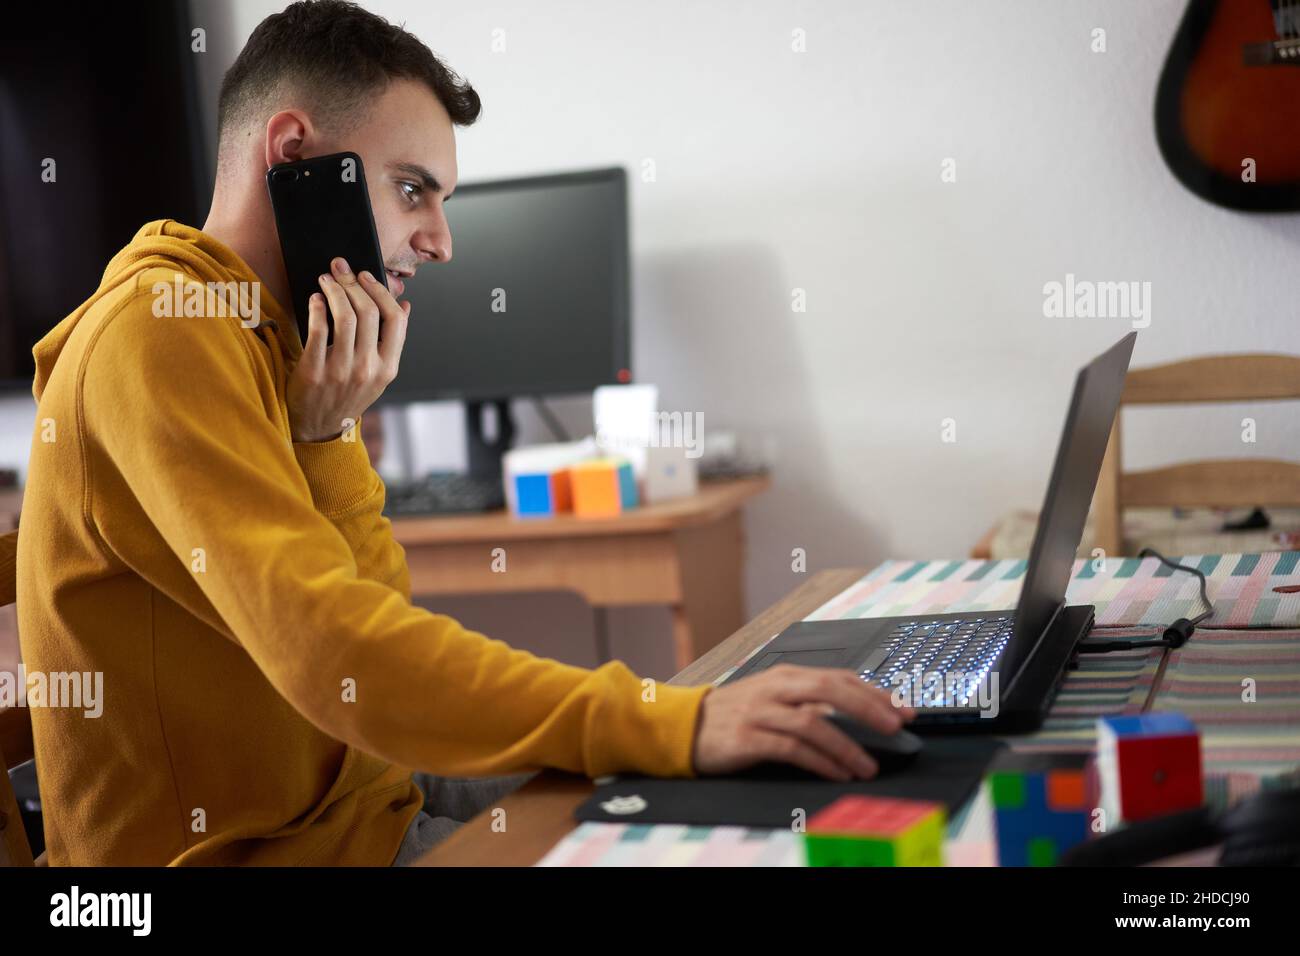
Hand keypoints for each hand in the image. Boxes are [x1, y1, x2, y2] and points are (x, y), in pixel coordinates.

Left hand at [286, 257, 409, 442]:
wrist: (318, 428)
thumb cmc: (347, 396)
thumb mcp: (377, 372)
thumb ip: (389, 341)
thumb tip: (405, 306)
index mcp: (388, 368)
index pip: (396, 321)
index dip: (381, 291)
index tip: (366, 275)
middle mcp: (367, 370)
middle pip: (368, 312)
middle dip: (353, 282)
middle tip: (340, 268)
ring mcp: (341, 372)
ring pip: (344, 317)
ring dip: (334, 290)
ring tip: (326, 279)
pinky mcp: (314, 372)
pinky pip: (317, 330)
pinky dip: (317, 308)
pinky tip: (315, 299)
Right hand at [691, 665, 914, 779]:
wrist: (685, 726)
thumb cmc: (736, 714)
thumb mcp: (774, 697)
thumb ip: (809, 702)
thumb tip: (858, 714)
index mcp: (786, 675)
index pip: (840, 677)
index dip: (875, 692)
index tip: (905, 708)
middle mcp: (775, 688)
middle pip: (830, 690)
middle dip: (869, 708)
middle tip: (896, 727)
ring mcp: (761, 712)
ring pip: (813, 722)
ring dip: (846, 747)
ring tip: (867, 767)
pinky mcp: (748, 738)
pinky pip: (792, 749)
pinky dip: (819, 762)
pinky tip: (836, 773)